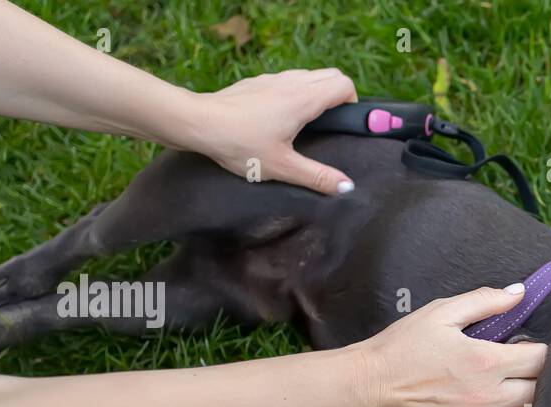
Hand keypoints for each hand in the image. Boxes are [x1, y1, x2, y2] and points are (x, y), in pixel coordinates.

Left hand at [183, 68, 358, 193]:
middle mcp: (291, 82)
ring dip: (316, 93)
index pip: (344, 85)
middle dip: (338, 96)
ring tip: (306, 124)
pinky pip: (287, 80)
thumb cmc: (240, 144)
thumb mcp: (283, 167)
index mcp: (303, 99)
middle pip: (330, 75)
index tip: (342, 125)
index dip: (352, 104)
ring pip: (309, 76)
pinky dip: (295, 93)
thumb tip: (347, 187)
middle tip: (329, 125)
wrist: (198, 123)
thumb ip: (318, 177)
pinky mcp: (257, 82)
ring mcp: (272, 79)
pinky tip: (279, 119)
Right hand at [359, 285, 546, 406]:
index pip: (540, 359)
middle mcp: (487, 397)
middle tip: (528, 376)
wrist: (365, 388)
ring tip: (524, 406)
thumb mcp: (440, 313)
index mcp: (486, 361)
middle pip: (539, 392)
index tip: (531, 349)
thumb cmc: (400, 348)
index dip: (542, 351)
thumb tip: (519, 293)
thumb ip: (484, 301)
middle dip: (542, 381)